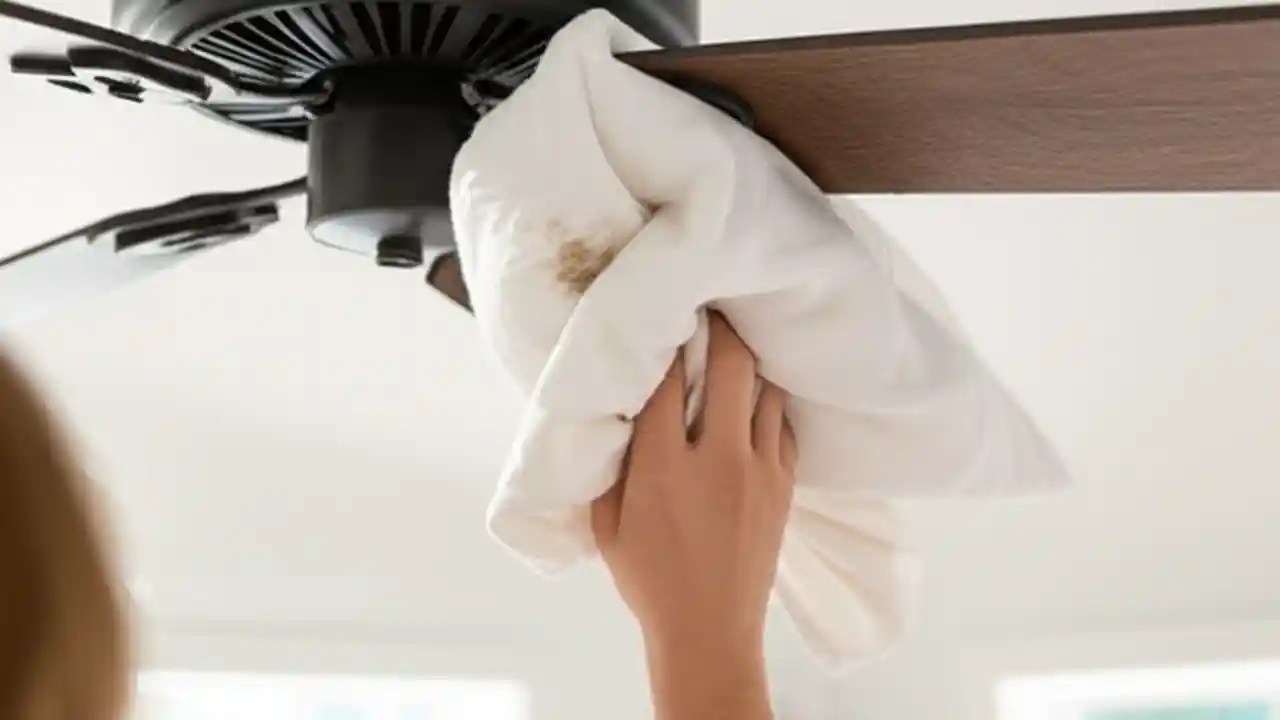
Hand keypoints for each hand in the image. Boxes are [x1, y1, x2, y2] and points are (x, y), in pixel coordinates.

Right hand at [592, 313, 795, 719]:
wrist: (709, 630)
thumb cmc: (648, 578)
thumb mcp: (608, 523)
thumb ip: (612, 465)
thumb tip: (617, 413)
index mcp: (663, 468)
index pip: (665, 381)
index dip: (666, 340)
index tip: (664, 311)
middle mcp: (717, 460)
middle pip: (732, 367)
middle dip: (722, 329)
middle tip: (712, 308)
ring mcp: (759, 471)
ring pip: (766, 391)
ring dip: (751, 364)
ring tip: (739, 344)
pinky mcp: (785, 487)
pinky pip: (785, 426)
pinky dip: (770, 405)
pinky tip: (757, 397)